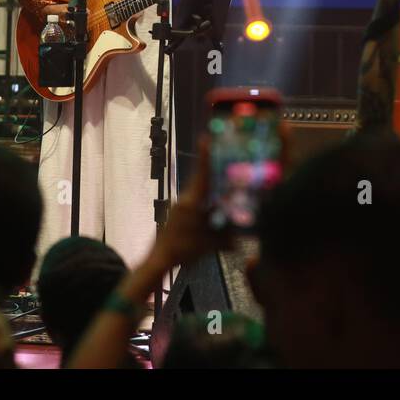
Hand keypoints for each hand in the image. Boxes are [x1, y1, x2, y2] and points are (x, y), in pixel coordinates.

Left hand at [144, 138, 230, 273]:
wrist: (158, 261)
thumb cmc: (181, 251)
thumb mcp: (207, 245)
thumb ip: (225, 240)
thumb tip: (241, 239)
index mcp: (191, 203)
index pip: (202, 175)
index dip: (205, 157)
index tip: (207, 139)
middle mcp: (185, 202)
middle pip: (205, 184)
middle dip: (218, 178)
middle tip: (230, 168)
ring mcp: (181, 209)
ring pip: (202, 198)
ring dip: (214, 198)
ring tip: (228, 199)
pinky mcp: (180, 217)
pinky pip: (199, 208)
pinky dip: (209, 210)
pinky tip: (217, 218)